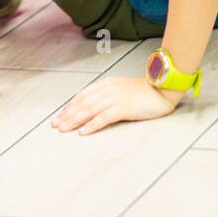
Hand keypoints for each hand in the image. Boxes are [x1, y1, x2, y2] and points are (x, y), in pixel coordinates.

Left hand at [51, 77, 181, 134]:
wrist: (162, 88)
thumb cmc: (144, 91)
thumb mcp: (121, 89)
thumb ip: (107, 94)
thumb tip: (91, 106)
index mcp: (106, 84)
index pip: (82, 96)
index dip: (69, 107)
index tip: (59, 117)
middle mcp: (108, 90)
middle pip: (82, 103)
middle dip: (67, 115)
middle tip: (55, 125)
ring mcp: (115, 98)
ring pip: (89, 109)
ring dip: (74, 120)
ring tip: (64, 129)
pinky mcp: (124, 107)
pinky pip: (104, 117)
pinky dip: (92, 125)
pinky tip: (83, 132)